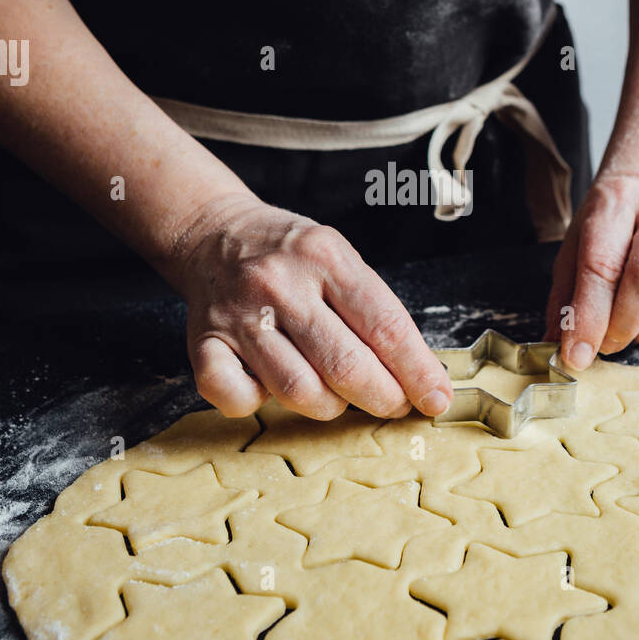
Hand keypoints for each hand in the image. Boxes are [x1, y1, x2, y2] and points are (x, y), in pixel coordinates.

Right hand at [166, 194, 452, 419]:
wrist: (214, 232)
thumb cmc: (290, 256)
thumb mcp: (339, 258)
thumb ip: (374, 311)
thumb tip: (421, 377)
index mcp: (325, 255)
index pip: (386, 326)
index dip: (417, 371)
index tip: (435, 398)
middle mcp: (280, 283)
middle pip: (347, 365)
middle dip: (383, 398)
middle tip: (394, 405)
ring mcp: (239, 315)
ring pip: (299, 390)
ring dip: (329, 406)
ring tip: (337, 394)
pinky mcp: (203, 341)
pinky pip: (235, 397)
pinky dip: (257, 405)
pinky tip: (269, 389)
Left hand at [543, 173, 638, 366]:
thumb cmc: (610, 230)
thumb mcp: (574, 251)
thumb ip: (566, 299)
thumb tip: (560, 348)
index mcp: (618, 202)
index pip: (603, 264)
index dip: (589, 317)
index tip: (577, 355)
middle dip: (622, 326)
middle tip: (606, 343)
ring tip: (630, 327)